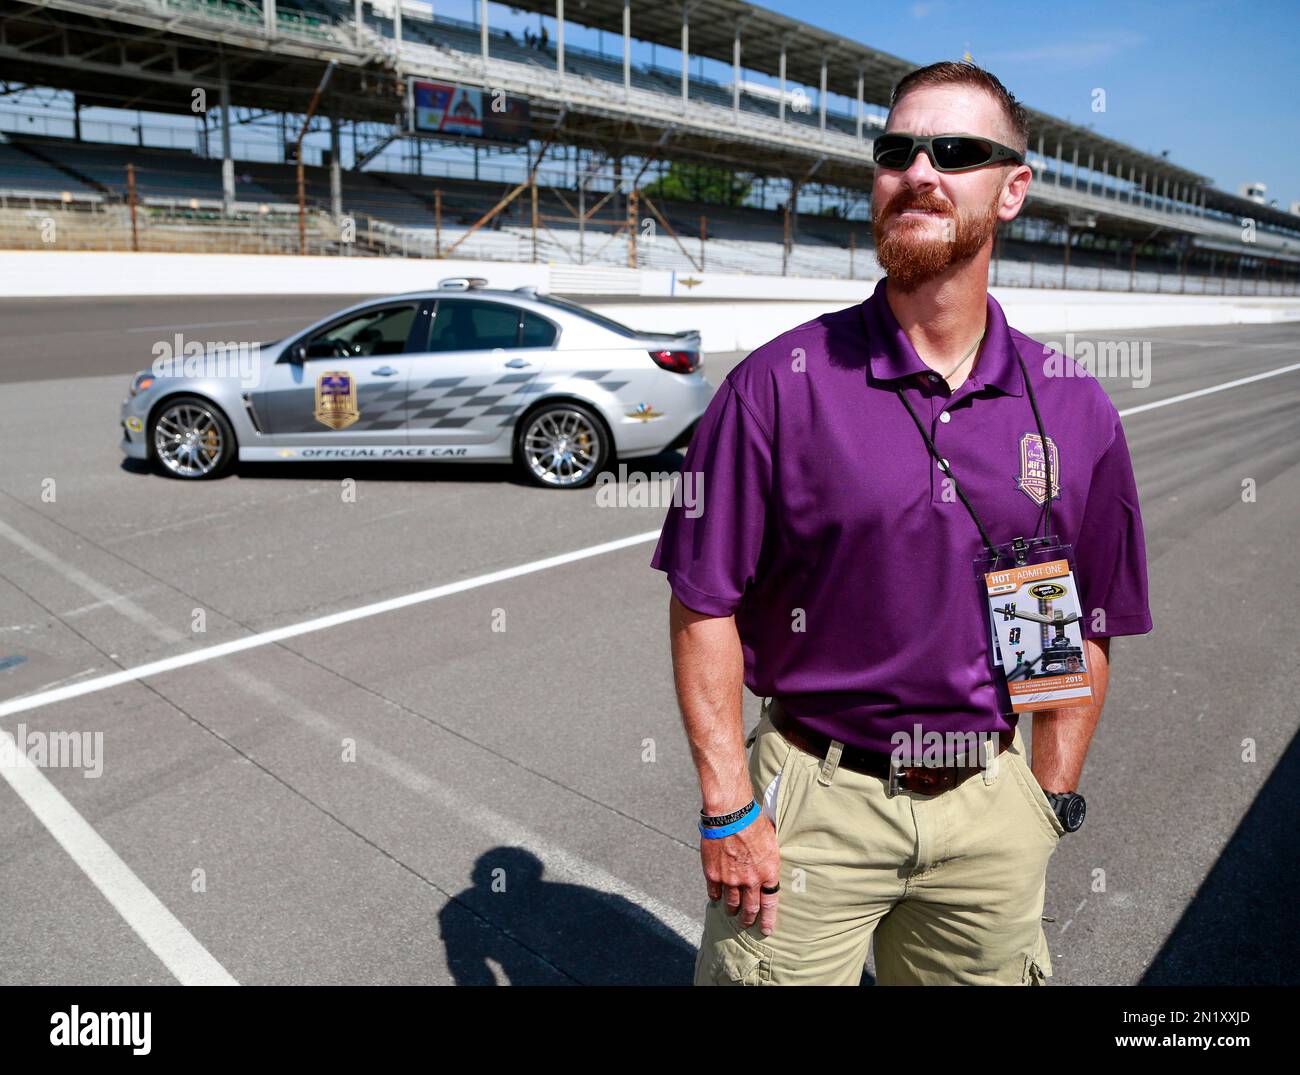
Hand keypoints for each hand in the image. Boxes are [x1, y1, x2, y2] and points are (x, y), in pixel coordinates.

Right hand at [700, 815, 781, 935]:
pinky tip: (717, 897)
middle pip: (750, 908)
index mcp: (768, 872)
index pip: (770, 903)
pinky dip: (716, 897)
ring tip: (732, 912)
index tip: (766, 929)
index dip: (768, 919)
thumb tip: (771, 862)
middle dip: (748, 919)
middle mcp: (751, 881)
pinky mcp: (714, 875)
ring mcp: (731, 880)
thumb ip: (770, 858)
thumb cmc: (753, 822)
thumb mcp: (771, 841)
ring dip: (732, 910)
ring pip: (732, 904)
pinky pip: (715, 893)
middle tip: (746, 923)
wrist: (730, 814)